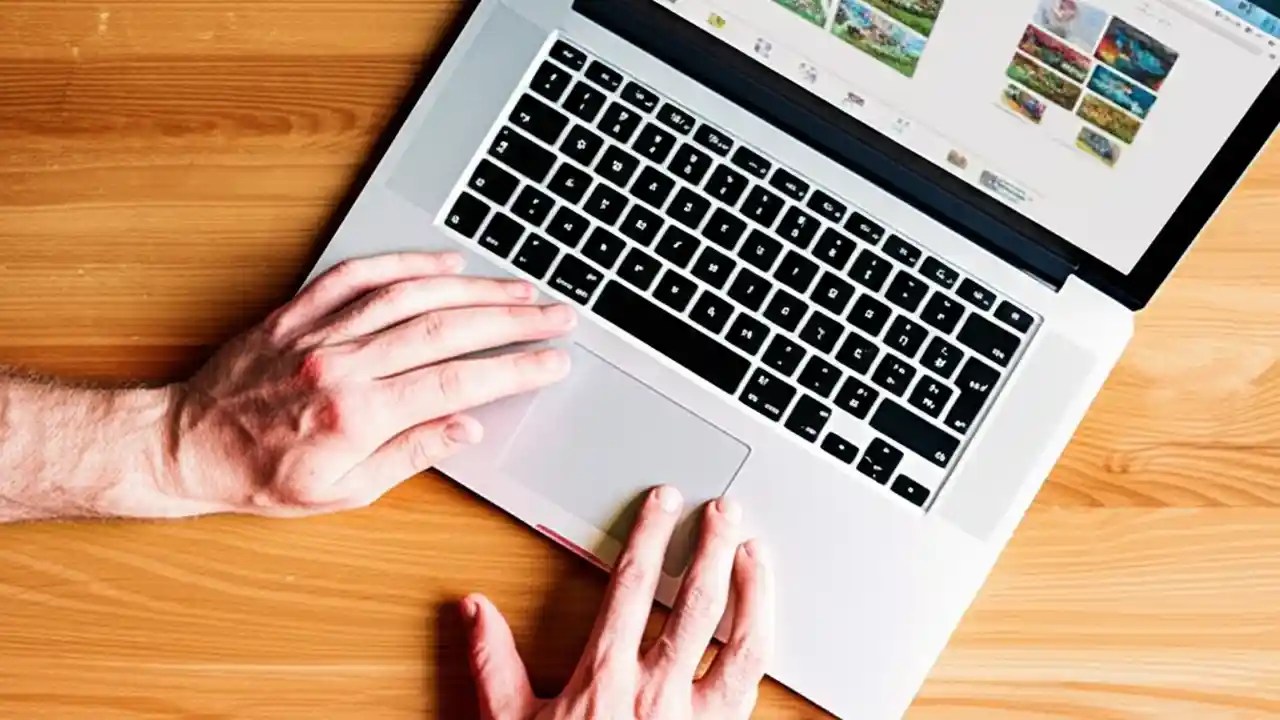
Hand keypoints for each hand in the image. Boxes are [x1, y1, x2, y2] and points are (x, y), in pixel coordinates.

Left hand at [160, 252, 575, 516]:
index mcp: (357, 415)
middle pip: (447, 329)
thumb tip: (468, 426)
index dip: (514, 369)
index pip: (458, 382)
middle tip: (556, 314)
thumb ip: (411, 454)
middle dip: (512, 318)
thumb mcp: (344, 493)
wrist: (185, 446)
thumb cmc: (262, 477)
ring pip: (412, 294)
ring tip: (518, 287)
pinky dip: (406, 262)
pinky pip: (359, 274)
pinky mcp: (299, 310)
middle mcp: (342, 364)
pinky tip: (445, 262)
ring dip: (473, 287)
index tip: (552, 360)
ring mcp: (320, 330)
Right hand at [462, 487, 774, 719]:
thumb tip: (474, 608)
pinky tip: (762, 621)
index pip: (634, 586)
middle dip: (711, 547)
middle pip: (695, 602)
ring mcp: (697, 718)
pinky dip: (761, 643)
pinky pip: (752, 683)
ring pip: (739, 640)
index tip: (664, 503)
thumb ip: (493, 664)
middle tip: (723, 508)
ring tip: (754, 551)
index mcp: (606, 678)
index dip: (651, 536)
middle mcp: (658, 691)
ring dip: (751, 590)